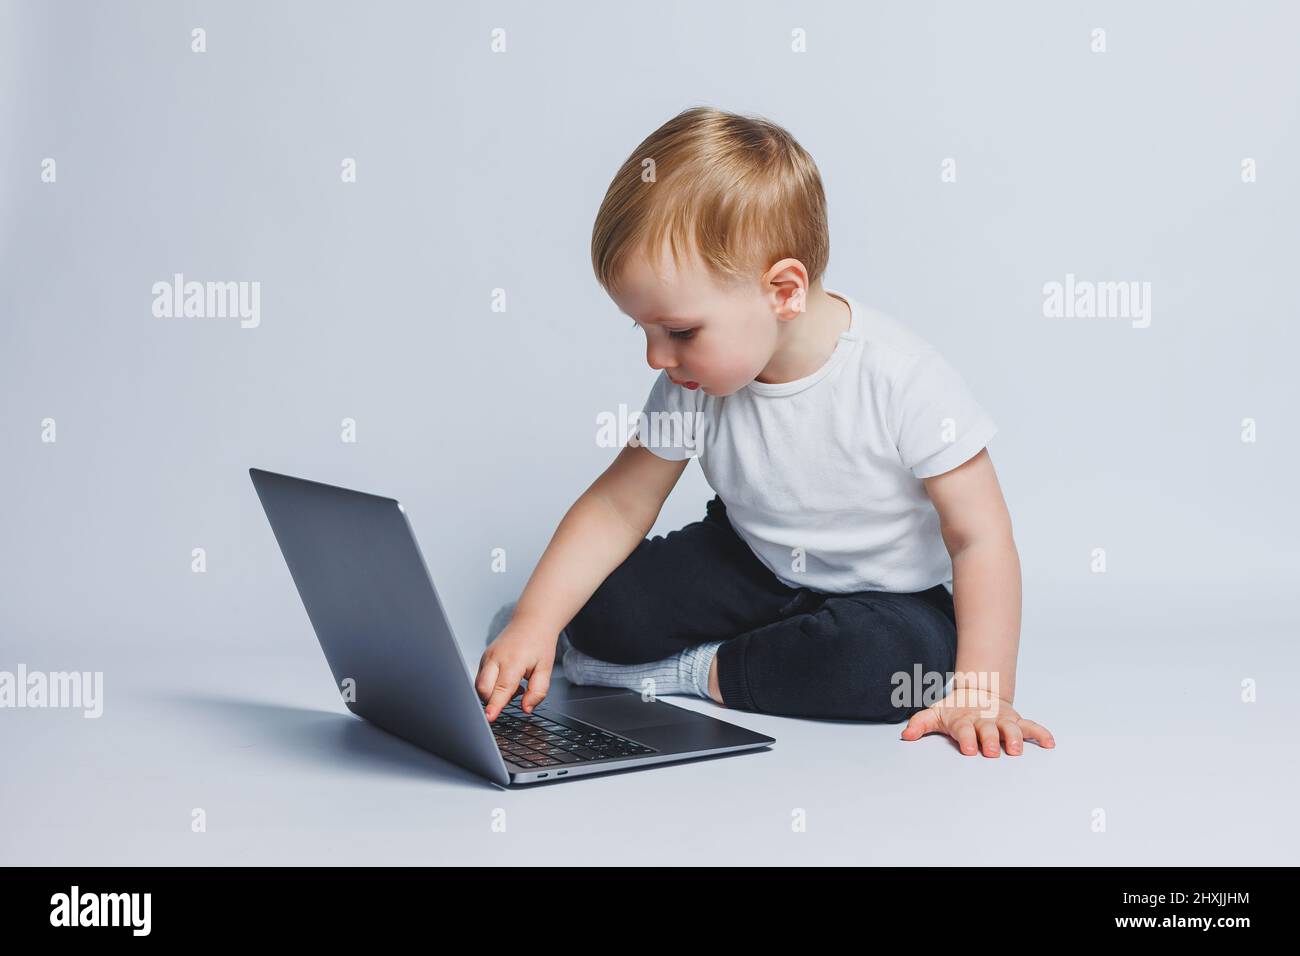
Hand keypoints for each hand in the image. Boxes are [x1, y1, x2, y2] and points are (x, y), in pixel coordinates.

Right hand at [475, 616, 559, 721]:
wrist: (532, 622)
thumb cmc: (539, 644)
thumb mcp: (546, 669)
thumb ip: (537, 691)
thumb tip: (526, 709)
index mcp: (513, 661)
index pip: (501, 688)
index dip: (495, 705)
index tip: (489, 717)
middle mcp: (495, 658)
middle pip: (484, 689)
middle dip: (493, 701)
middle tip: (514, 696)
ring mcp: (487, 657)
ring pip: (480, 685)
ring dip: (493, 694)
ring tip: (514, 685)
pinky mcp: (483, 658)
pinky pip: (481, 679)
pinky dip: (491, 686)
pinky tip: (506, 680)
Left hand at [900, 685, 1054, 756]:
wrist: (976, 692)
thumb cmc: (954, 710)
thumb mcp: (934, 714)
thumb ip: (920, 723)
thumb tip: (905, 735)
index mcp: (964, 719)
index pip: (965, 729)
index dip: (967, 738)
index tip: (970, 749)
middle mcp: (985, 720)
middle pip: (989, 730)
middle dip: (992, 740)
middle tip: (993, 751)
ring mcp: (1001, 720)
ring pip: (1011, 728)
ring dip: (1015, 739)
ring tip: (1018, 750)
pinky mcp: (1015, 720)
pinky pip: (1030, 727)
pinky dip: (1040, 734)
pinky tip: (1049, 743)